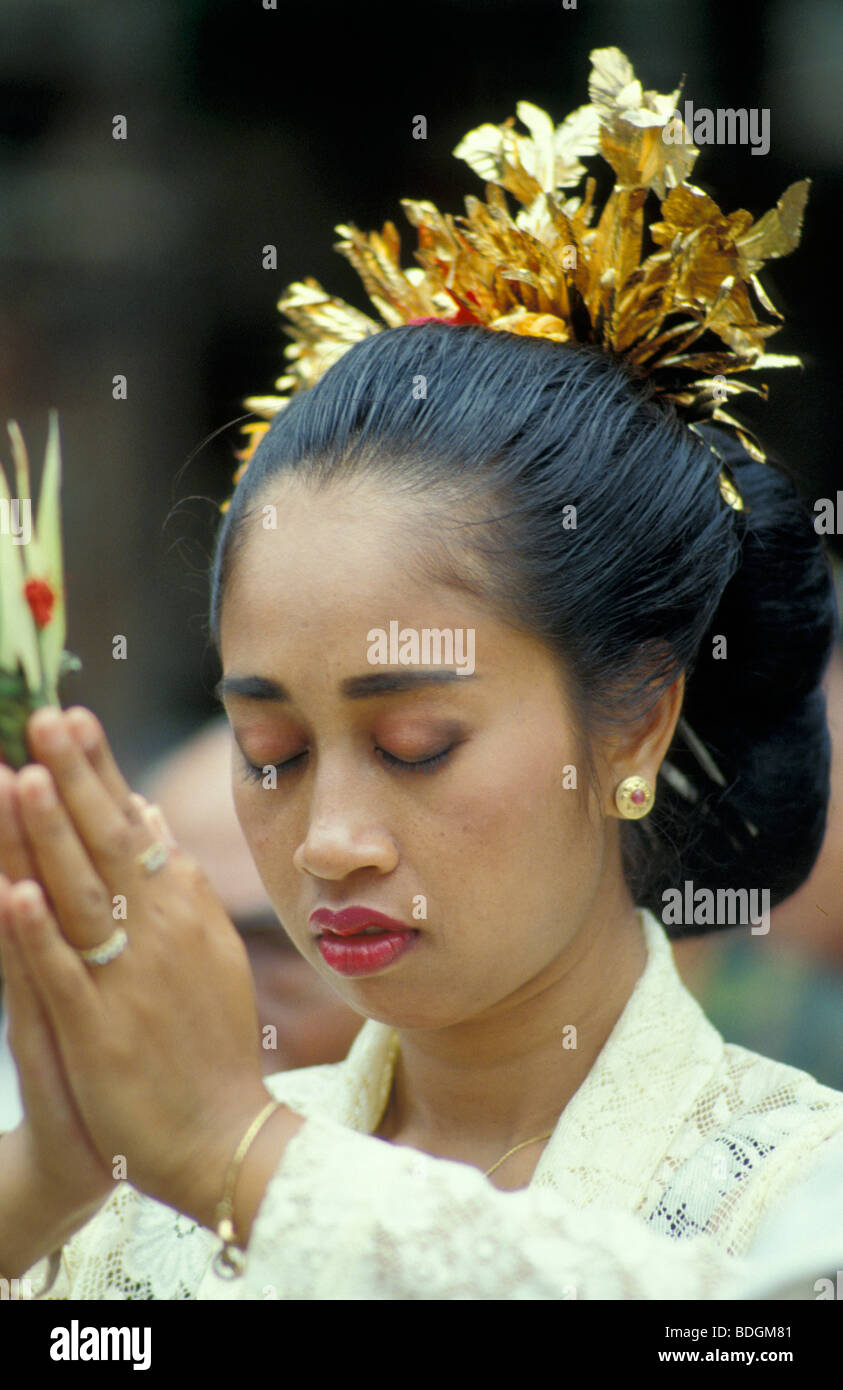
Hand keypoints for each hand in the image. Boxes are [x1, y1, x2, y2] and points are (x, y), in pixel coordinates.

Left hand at [3, 705, 273, 1229]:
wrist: (222, 1136)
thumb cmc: (209, 1038)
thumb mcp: (209, 947)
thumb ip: (177, 878)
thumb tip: (150, 813)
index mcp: (184, 909)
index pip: (134, 825)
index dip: (100, 771)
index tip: (72, 717)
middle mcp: (160, 933)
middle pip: (108, 845)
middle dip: (74, 780)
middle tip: (45, 719)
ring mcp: (129, 982)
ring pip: (82, 896)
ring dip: (51, 839)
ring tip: (22, 780)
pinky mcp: (100, 1034)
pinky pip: (64, 976)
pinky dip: (40, 936)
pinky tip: (16, 894)